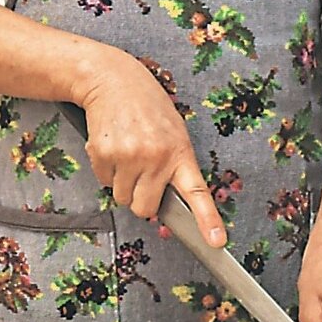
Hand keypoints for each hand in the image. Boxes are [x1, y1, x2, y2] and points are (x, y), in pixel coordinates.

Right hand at [77, 53, 225, 247]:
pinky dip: (107, 170)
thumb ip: (174, 164)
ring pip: (122, 198)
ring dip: (123, 183)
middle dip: (141, 199)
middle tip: (141, 174)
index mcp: (180, 152)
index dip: (207, 220)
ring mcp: (129, 157)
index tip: (216, 242)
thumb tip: (169, 201)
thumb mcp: (174, 131)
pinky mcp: (104, 155)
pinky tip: (113, 147)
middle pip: (145, 208)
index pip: (197, 192)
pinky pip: (105, 182)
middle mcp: (156, 158)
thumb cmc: (148, 107)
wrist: (113, 80)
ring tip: (127, 153)